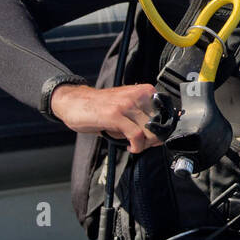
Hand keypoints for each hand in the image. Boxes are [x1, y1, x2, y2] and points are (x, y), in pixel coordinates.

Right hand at [49, 82, 164, 153]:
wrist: (74, 101)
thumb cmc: (99, 106)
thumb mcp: (125, 109)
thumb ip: (141, 120)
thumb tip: (156, 137)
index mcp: (143, 91)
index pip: (165, 114)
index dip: (162, 130)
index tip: (157, 139)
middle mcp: (137, 95)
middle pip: (159, 124)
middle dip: (153, 139)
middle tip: (143, 145)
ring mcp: (126, 104)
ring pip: (150, 130)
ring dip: (145, 145)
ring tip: (135, 146)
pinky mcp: (115, 115)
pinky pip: (137, 135)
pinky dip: (137, 146)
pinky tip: (130, 148)